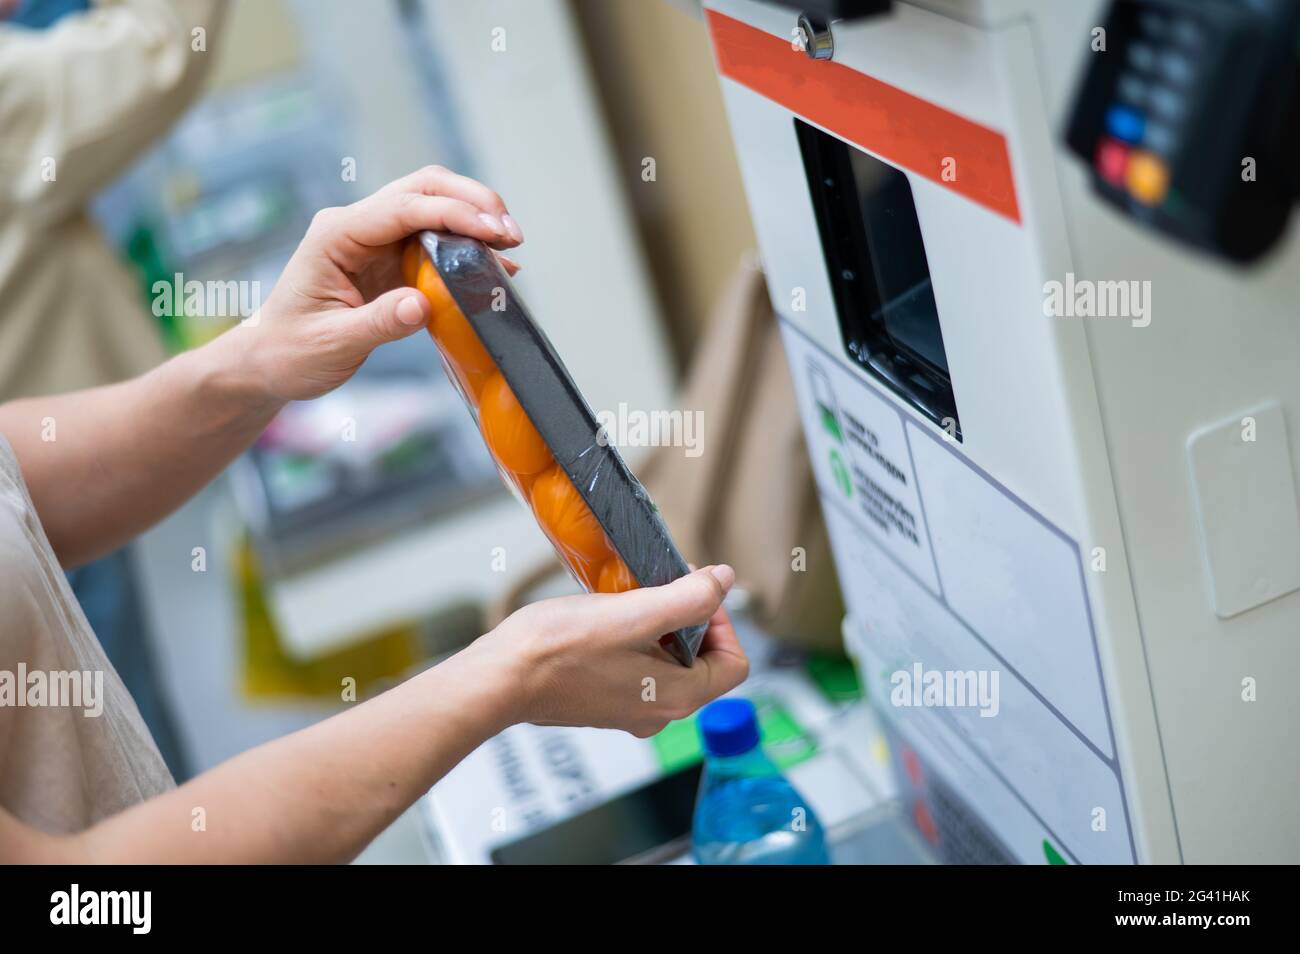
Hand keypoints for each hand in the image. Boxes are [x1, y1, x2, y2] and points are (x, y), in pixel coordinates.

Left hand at [226, 166, 523, 404]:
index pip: (403, 208)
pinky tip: (494, 267)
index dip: (453, 214)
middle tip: (511, 234)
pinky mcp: (389, 259)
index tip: (493, 232)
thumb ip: (379, 323)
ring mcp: (374, 239)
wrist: (269, 360)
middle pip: (424, 189)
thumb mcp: (332, 343)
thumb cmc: (290, 351)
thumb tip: (423, 304)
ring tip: (511, 247)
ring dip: (474, 218)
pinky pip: (434, 239)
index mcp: (336, 234)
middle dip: (473, 203)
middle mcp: (356, 226)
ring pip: (433, 205)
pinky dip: (467, 246)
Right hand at [461, 565, 749, 737]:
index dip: (723, 622)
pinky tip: (606, 616)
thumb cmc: (559, 648)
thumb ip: (689, 598)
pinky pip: (639, 665)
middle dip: (689, 618)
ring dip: (659, 625)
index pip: (734, 663)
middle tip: (659, 586)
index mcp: (679, 697)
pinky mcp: (606, 700)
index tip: (692, 592)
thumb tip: (724, 581)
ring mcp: (631, 709)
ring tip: (630, 599)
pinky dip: (634, 638)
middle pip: (703, 661)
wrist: (500, 678)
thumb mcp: (634, 613)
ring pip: (669, 660)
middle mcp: (660, 711)